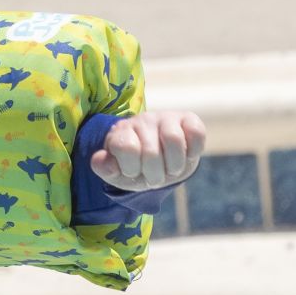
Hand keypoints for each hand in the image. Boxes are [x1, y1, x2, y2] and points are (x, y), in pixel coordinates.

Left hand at [89, 108, 205, 193]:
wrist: (160, 163)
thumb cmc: (137, 167)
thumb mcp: (119, 174)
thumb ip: (106, 168)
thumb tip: (100, 159)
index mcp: (122, 132)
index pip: (126, 147)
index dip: (132, 168)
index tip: (134, 172)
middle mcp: (143, 120)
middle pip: (151, 152)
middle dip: (155, 175)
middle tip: (155, 177)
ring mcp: (167, 118)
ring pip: (173, 140)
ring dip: (174, 166)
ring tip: (171, 170)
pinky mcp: (189, 120)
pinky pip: (196, 133)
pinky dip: (193, 152)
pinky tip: (186, 156)